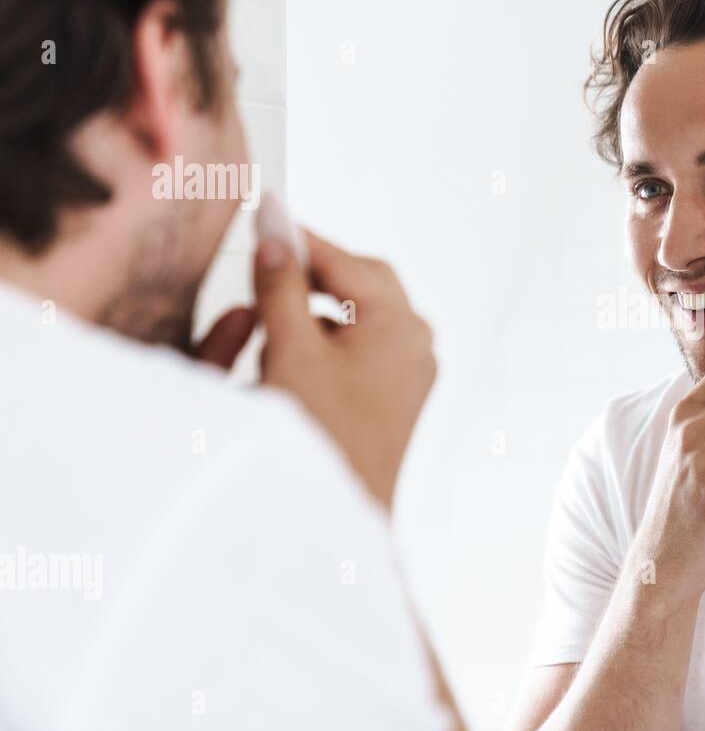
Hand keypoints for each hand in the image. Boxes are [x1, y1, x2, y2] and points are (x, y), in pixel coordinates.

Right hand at [254, 230, 435, 511]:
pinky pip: (362, 349)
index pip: (345, 261)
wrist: (339, 514)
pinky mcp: (398, 398)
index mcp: (399, 323)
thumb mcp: (289, 350)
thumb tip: (275, 230)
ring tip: (271, 315)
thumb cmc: (320, 439)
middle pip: (361, 282)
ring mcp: (412, 372)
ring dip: (318, 307)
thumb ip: (281, 284)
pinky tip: (292, 354)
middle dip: (313, 271)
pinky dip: (328, 340)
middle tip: (268, 261)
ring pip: (361, 316)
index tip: (264, 216)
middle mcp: (416, 342)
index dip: (299, 239)